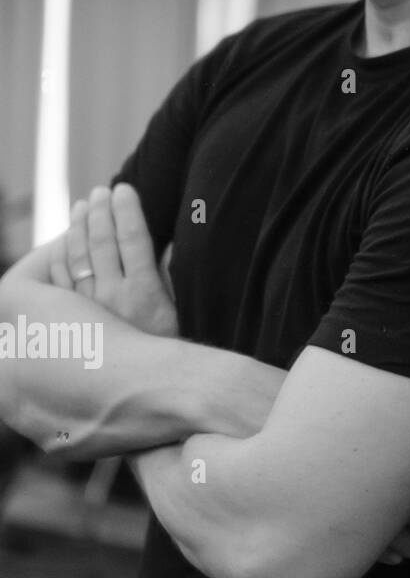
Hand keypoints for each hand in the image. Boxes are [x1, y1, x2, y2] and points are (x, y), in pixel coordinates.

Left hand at [49, 184, 178, 337]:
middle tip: (101, 191)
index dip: (128, 210)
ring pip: (77, 258)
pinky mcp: (74, 321)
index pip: (133, 238)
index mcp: (146, 292)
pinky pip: (60, 280)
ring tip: (82, 205)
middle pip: (102, 243)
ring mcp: (89, 309)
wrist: (145, 388)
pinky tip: (64, 238)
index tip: (125, 189)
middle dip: (101, 211)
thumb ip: (172, 276)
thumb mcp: (180, 312)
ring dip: (78, 227)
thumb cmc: (169, 348)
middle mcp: (114, 298)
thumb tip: (169, 243)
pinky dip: (60, 255)